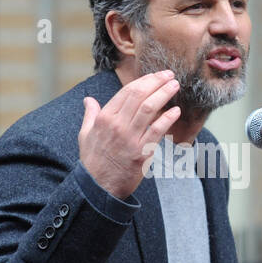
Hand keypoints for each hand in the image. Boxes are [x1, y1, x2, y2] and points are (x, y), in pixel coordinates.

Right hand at [78, 70, 181, 199]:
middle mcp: (117, 125)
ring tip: (175, 85)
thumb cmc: (93, 161)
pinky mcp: (141, 152)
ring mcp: (130, 138)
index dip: (144, 81)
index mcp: (105, 118)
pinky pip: (157, 131)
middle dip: (156, 81)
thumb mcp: (85, 135)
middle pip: (139, 95)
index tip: (155, 76)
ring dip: (164, 94)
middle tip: (169, 75)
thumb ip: (90, 115)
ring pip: (149, 108)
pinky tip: (176, 111)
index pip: (127, 91)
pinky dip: (168, 119)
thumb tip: (88, 100)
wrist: (98, 188)